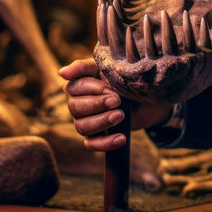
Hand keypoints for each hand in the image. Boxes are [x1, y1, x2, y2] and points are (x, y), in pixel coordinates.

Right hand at [58, 59, 176, 151]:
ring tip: (121, 115)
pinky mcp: (97, 136)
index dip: (94, 89)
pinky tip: (121, 138)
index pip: (74, 88)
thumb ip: (83, 67)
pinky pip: (91, 144)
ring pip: (82, 127)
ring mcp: (85, 121)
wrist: (149, 97)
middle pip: (75, 109)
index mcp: (78, 85)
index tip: (112, 88)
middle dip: (98, 105)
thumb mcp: (107, 67)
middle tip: (118, 101)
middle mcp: (77, 104)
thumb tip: (61, 73)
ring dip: (102, 122)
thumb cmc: (125, 78)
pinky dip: (106, 143)